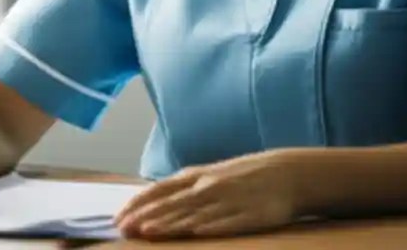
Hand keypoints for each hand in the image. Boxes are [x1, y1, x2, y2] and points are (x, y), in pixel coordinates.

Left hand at [114, 150, 305, 238]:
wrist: (287, 174)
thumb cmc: (243, 178)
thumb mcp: (211, 176)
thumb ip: (185, 188)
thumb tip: (155, 203)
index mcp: (196, 176)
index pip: (159, 190)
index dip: (137, 204)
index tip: (118, 218)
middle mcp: (208, 186)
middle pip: (171, 203)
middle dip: (146, 217)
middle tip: (123, 230)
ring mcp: (227, 201)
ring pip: (193, 214)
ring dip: (169, 224)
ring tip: (148, 232)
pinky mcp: (248, 215)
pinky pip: (225, 222)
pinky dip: (208, 227)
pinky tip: (194, 233)